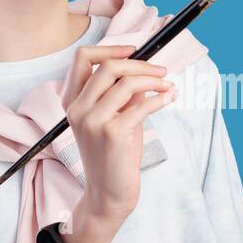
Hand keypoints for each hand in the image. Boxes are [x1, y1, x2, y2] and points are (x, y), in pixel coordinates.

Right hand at [60, 43, 175, 221]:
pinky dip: (161, 97)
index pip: (82, 59)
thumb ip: (122, 94)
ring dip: (154, 80)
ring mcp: (92, 121)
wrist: (109, 194)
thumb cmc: (114, 156)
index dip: (110, 48)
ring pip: (126, 83)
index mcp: (72, 102)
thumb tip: (145, 70)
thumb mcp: (114, 118)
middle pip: (108, 66)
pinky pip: (142, 104)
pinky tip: (170, 98)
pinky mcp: (112, 133)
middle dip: (140, 64)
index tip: (133, 51)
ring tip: (168, 85)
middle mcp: (77, 109)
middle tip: (161, 71)